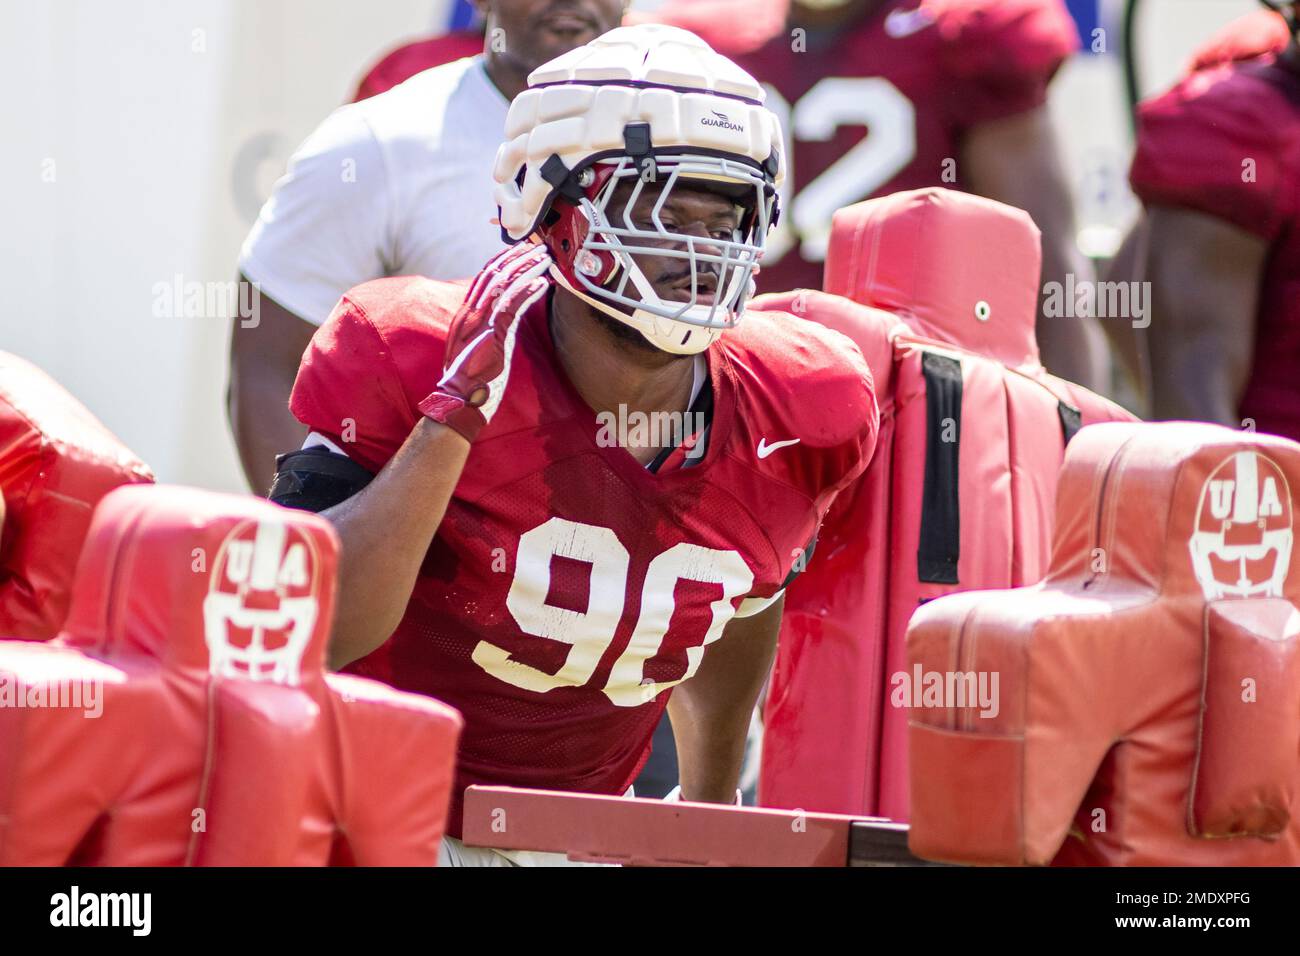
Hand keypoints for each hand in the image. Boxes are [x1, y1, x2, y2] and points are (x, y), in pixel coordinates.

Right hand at [417, 242, 551, 441]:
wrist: (459, 401)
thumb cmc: (468, 381)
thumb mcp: (472, 349)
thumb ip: (482, 332)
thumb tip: (498, 324)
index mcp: (464, 316)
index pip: (483, 278)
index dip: (503, 261)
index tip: (520, 251)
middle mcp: (470, 314)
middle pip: (494, 274)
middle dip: (517, 257)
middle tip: (537, 247)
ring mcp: (480, 323)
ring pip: (505, 284)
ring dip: (527, 268)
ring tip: (545, 259)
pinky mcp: (493, 334)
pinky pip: (513, 305)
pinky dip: (529, 291)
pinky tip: (543, 283)